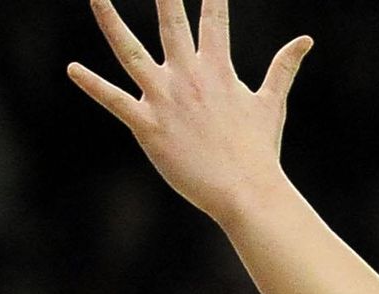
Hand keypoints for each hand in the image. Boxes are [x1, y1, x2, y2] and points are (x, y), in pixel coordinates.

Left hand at [70, 0, 313, 221]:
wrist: (245, 191)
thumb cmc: (259, 150)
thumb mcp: (271, 103)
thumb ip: (283, 67)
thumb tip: (306, 39)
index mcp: (217, 69)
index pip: (213, 16)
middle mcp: (189, 76)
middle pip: (170, 20)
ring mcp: (166, 99)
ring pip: (131, 52)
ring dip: (110, 22)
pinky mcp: (148, 126)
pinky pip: (114, 101)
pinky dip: (92, 85)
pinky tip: (72, 69)